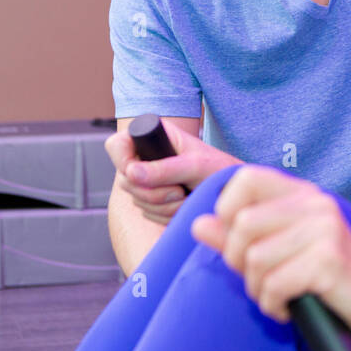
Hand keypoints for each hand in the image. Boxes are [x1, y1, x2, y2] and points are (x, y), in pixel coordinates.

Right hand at [105, 120, 240, 224]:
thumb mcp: (196, 166)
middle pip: (126, 180)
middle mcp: (146, 156)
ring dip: (164, 206)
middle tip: (180, 191)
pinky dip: (166, 215)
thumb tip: (131, 173)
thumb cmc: (221, 170)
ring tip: (187, 196)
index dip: (122, 161)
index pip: (116, 145)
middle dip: (153, 192)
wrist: (234, 192)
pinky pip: (147, 214)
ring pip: (137, 200)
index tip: (139, 175)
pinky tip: (184, 206)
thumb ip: (165, 169)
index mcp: (153, 136)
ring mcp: (148, 179)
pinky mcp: (154, 200)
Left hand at [190, 165, 350, 348]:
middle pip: (242, 224)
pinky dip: (272, 305)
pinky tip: (287, 310)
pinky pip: (274, 284)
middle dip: (238, 263)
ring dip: (257, 290)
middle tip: (258, 283)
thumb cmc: (324, 281)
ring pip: (255, 259)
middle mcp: (317, 204)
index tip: (237, 243)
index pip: (246, 179)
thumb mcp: (278, 253)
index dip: (227, 209)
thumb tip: (198, 224)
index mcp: (304, 194)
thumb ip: (237, 238)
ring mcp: (326, 230)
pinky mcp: (329, 261)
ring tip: (276, 298)